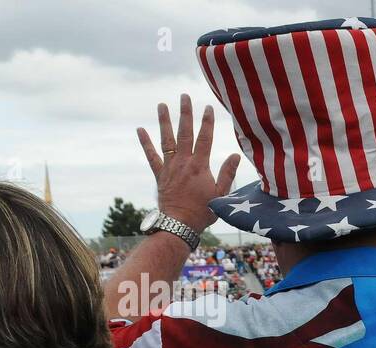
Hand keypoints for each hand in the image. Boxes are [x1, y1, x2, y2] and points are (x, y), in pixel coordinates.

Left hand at [137, 94, 241, 233]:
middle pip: (185, 133)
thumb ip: (228, 173)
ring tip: (162, 105)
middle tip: (184, 96)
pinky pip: (151, 156)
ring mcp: (170, 167)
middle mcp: (183, 162)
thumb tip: (235, 155)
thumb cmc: (203, 212)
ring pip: (167, 140)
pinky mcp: (160, 175)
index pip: (205, 138)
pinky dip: (145, 142)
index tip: (208, 107)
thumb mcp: (221, 195)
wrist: (179, 224)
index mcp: (200, 166)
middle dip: (185, 113)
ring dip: (165, 122)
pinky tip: (140, 130)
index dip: (207, 122)